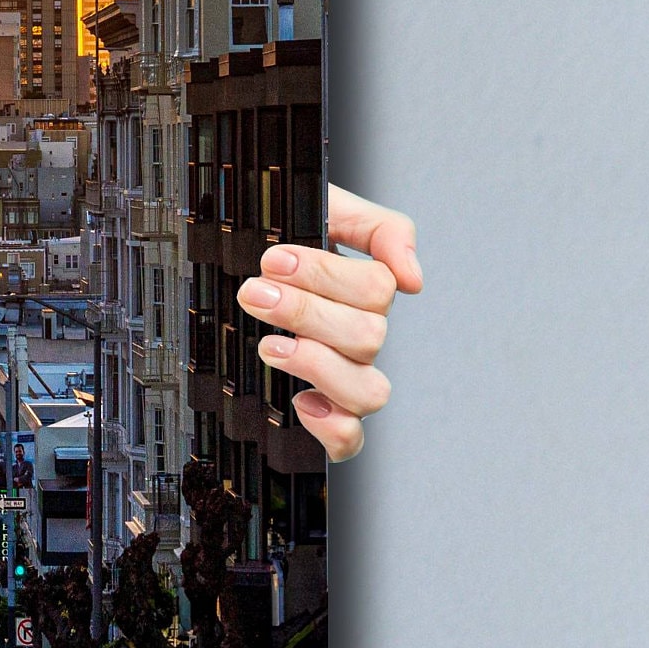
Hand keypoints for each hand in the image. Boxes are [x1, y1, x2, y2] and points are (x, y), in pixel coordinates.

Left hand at [239, 185, 420, 463]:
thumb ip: (379, 228)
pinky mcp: (326, 412)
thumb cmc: (281, 239)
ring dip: (318, 366)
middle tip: (255, 293)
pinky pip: (350, 438)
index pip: (376, 289)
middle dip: (304, 312)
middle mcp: (361, 337)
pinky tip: (301, 401)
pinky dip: (333, 427)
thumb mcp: (327, 208)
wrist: (235, 262)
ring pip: (369, 391)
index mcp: (364, 292)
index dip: (325, 275)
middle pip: (367, 337)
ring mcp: (346, 376)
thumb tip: (413, 277)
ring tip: (270, 346)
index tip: (273, 260)